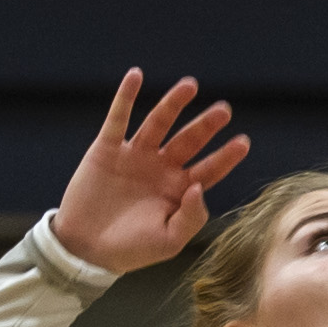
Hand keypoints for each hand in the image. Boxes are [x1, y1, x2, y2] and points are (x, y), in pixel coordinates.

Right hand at [54, 69, 247, 274]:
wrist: (84, 249)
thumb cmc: (130, 250)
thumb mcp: (168, 242)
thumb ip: (190, 218)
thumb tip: (199, 186)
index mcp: (178, 190)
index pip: (209, 169)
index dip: (226, 156)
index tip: (243, 142)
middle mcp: (160, 168)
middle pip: (189, 140)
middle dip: (206, 125)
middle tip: (224, 111)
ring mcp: (134, 156)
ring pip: (158, 123)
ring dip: (173, 103)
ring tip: (190, 86)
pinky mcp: (107, 149)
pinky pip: (118, 118)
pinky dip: (126, 96)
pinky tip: (136, 76)